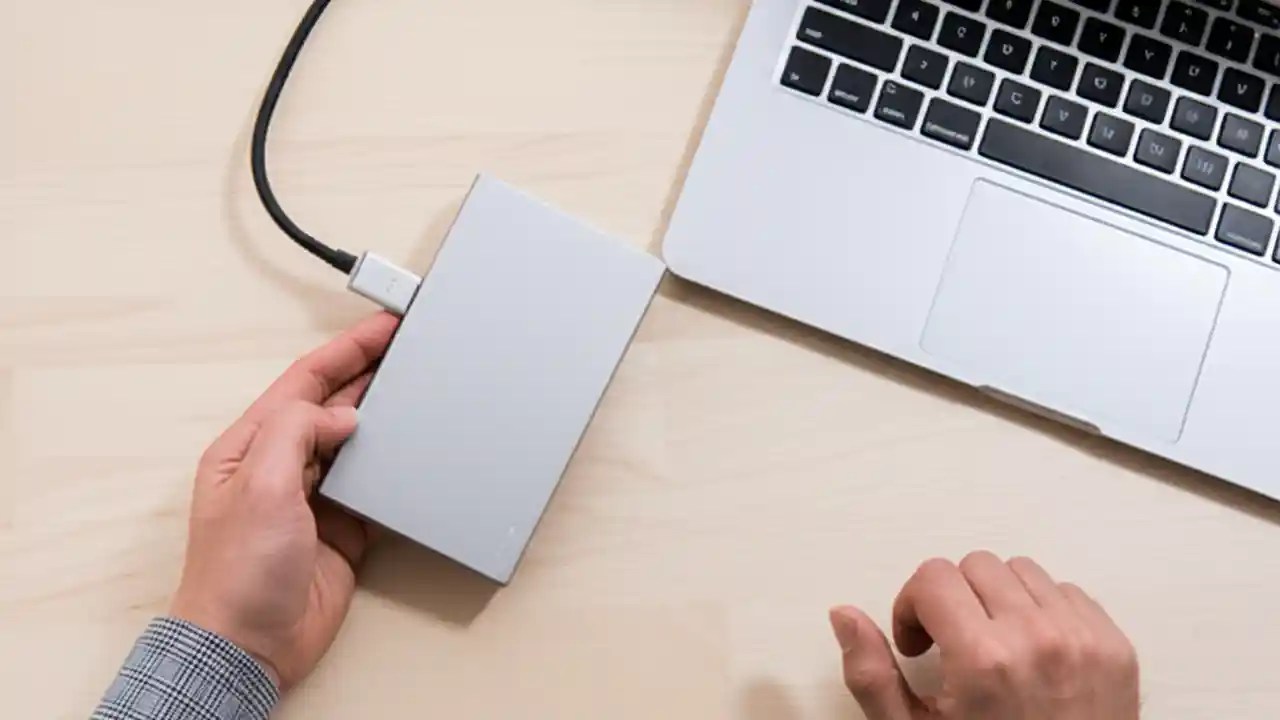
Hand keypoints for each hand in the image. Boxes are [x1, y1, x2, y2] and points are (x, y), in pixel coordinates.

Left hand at [171, 313, 398, 690]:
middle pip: (333, 404)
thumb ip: (298, 433)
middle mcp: (280, 466)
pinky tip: (413, 452)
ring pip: (357, 442)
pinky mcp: (342, 529)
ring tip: (417, 387)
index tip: (383, 327)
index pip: (304, 381)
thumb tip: (343, 414)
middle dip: (369, 372)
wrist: (250, 644)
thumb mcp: (259, 484)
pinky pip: (374, 486)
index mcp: (249, 445)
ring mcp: (312, 497)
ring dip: (385, 416)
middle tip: (409, 346)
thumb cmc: (236, 573)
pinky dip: (395, 467)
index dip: (346, 350)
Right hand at [829, 552, 1138, 719]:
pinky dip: (1043, 613)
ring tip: (993, 648)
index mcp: (982, 659)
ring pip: (1022, 571)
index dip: (911, 607)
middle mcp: (1036, 638)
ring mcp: (1083, 640)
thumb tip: (844, 615)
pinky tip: (1031, 654)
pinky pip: (1068, 592)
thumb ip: (872, 675)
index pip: (933, 576)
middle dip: (953, 600)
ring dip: (998, 600)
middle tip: (950, 646)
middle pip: (975, 565)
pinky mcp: (1115, 647)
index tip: (918, 644)